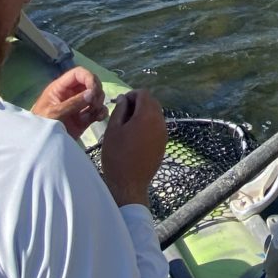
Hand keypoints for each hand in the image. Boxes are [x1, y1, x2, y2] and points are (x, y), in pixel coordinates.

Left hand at [30, 66, 106, 139]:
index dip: (89, 78)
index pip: (78, 73)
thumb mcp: (54, 113)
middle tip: (94, 104)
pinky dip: (102, 112)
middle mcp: (72, 94)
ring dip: (99, 103)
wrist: (41, 145)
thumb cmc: (41, 125)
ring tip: (92, 114)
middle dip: (96, 91)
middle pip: (91, 83)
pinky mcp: (85, 118)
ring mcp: (79, 106)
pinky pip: (98, 110)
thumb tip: (92, 93)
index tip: (94, 91)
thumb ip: (72, 103)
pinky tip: (98, 118)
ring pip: (96, 96)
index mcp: (61, 88)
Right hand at [98, 90, 165, 207]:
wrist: (129, 184)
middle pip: (152, 102)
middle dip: (138, 103)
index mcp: (147, 115)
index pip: (143, 93)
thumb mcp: (113, 129)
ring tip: (127, 126)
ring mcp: (164, 133)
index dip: (131, 95)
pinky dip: (148, 125)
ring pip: (156, 114)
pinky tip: (135, 136)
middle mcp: (160, 122)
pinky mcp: (164, 144)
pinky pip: (157, 126)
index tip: (120, 104)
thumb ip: (120, 109)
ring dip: (143, 114)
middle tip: (122, 114)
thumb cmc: (117, 155)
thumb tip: (124, 98)